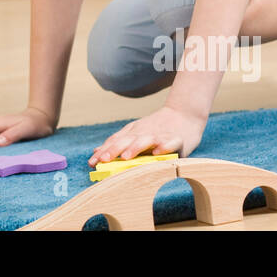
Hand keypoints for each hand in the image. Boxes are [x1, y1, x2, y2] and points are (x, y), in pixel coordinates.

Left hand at [88, 106, 206, 165]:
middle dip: (114, 149)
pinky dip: (163, 147)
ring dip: (135, 148)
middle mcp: (144, 132)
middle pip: (127, 140)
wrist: (184, 114)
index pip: (116, 141)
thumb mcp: (135, 134)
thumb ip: (118, 143)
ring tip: (125, 157)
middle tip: (103, 160)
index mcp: (133, 132)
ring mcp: (159, 135)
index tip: (92, 162)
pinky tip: (157, 153)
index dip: (103, 151)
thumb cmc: (157, 129)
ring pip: (145, 140)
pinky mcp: (176, 139)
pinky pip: (170, 143)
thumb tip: (97, 152)